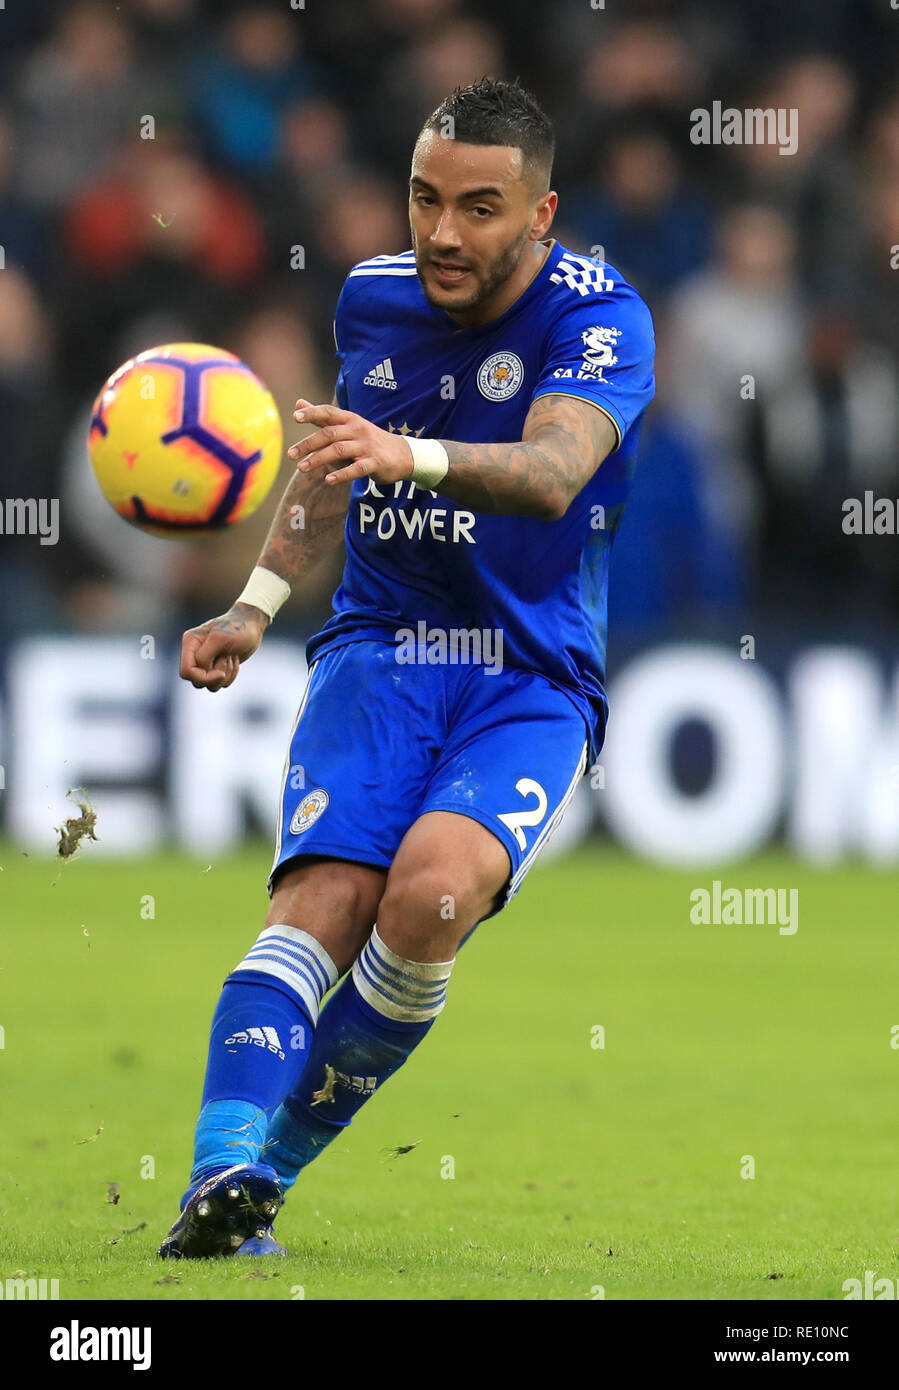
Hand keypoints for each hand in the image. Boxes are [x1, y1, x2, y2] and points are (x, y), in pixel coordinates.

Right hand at [179, 603, 267, 690]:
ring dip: (225, 673)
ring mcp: (206, 662)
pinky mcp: (217, 668)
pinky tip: (235, 659)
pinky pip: (221, 683)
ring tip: (231, 656)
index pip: (186, 671)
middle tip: (228, 658)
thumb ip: (205, 656)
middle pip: (197, 681)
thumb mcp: (220, 639)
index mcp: (191, 643)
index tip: (220, 674)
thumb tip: (203, 671)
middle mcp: (195, 654)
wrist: (252, 625)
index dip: (202, 677)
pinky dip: (231, 674)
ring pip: (210, 685)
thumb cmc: (237, 628)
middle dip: (215, 675)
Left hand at [287, 398, 414, 485]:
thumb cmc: (368, 439)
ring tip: (302, 468)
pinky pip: (357, 469)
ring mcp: (367, 446)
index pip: (329, 413)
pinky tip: (328, 480)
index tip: (296, 417)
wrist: (402, 454)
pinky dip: (342, 474)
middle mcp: (358, 430)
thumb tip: (298, 404)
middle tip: (291, 454)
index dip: (313, 413)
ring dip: (319, 459)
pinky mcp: (375, 463)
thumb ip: (322, 417)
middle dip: (309, 444)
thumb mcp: (348, 425)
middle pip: (330, 434)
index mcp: (350, 419)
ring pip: (339, 451)